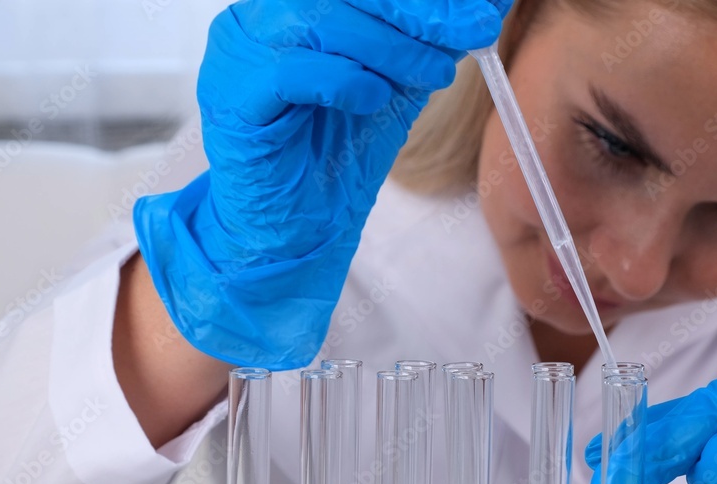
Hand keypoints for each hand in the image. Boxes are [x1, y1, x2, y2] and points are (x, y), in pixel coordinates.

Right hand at [133, 0, 509, 367]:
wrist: (294, 229)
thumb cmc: (332, 159)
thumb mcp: (394, 88)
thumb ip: (427, 46)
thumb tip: (484, 9)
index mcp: (294, 8)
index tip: (480, 10)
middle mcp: (259, 20)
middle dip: (417, 12)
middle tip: (472, 29)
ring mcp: (239, 54)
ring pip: (322, 22)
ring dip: (392, 48)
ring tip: (434, 73)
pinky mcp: (233, 96)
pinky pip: (290, 72)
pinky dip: (342, 81)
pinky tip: (374, 98)